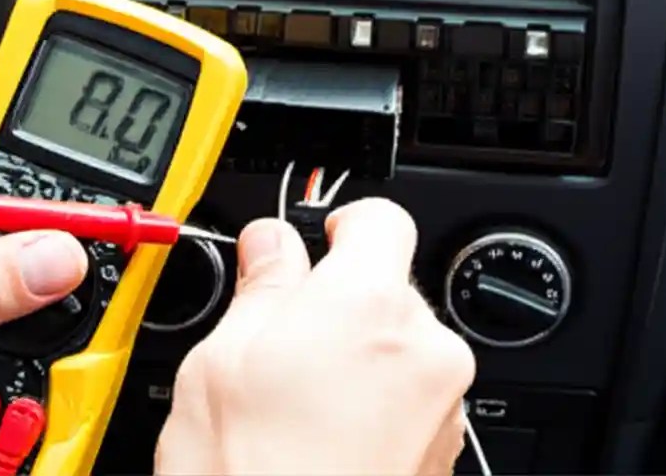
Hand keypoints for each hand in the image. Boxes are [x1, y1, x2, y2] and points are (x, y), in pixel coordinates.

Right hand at [155, 198, 475, 474]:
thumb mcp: (221, 365)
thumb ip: (261, 286)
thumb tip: (271, 245)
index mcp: (368, 305)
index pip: (380, 217)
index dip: (340, 225)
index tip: (310, 247)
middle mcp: (424, 347)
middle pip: (388, 285)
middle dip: (338, 302)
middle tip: (276, 341)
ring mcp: (442, 403)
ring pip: (399, 344)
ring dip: (357, 355)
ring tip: (293, 404)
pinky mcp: (444, 449)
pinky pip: (413, 395)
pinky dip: (376, 401)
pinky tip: (320, 436)